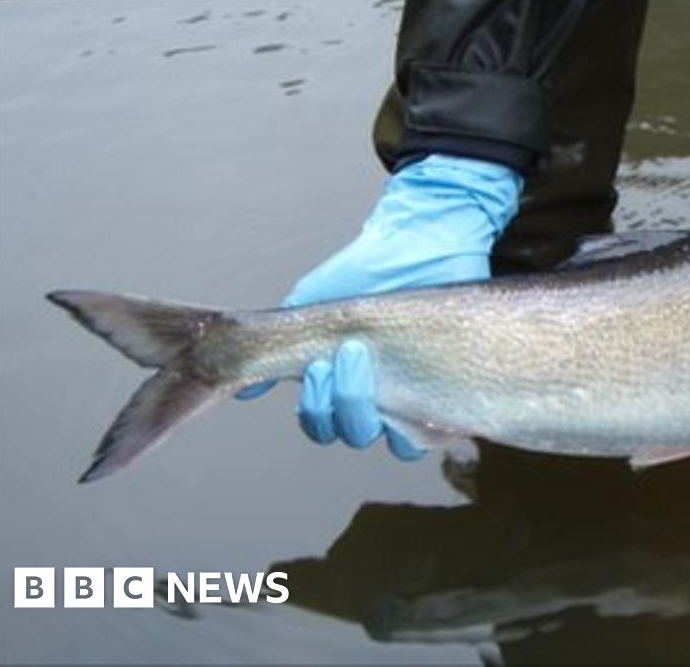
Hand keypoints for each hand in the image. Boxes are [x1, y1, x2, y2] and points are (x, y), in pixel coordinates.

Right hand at [237, 154, 522, 456]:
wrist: (419, 246)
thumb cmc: (365, 272)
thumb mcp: (311, 305)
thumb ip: (276, 345)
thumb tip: (240, 385)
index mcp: (342, 384)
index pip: (321, 424)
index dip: (316, 408)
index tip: (315, 365)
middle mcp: (379, 398)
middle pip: (352, 434)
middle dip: (343, 401)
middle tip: (346, 355)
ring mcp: (415, 397)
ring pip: (393, 441)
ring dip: (377, 405)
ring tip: (372, 359)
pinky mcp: (449, 393)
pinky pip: (435, 433)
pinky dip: (423, 419)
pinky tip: (414, 386)